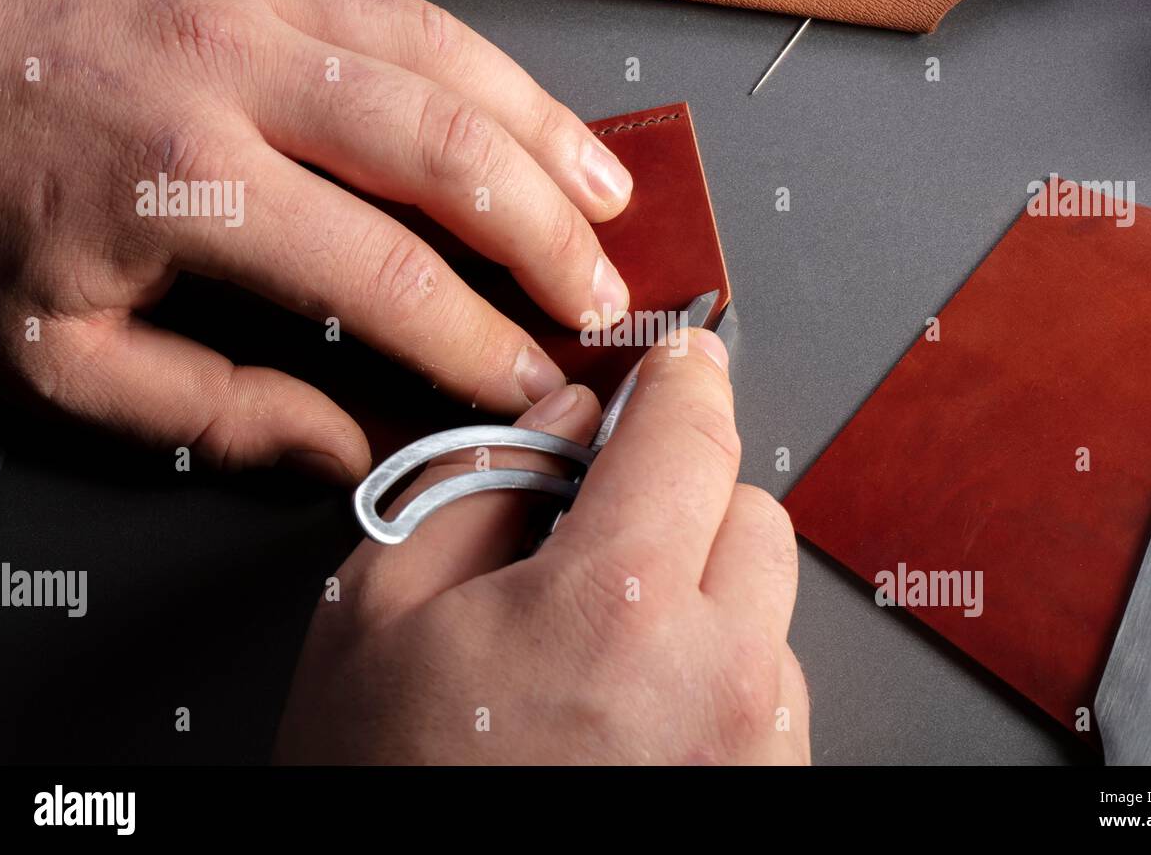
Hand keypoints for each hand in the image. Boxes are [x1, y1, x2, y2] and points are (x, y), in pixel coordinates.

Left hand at [0, 0, 631, 482]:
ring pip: (447, 60)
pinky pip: (405, 8)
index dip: (478, 339)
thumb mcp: (53, 351)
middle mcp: (230, 71)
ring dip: (546, 135)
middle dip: (548, 232)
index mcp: (180, 177)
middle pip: (445, 149)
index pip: (383, 271)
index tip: (529, 382)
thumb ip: (212, 410)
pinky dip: (488, 68)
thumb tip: (342, 448)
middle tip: (602, 295)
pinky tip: (528, 111)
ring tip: (610, 198)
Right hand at [276, 330, 809, 763]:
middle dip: (685, 501)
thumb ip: (480, 483)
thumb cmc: (390, 784)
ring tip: (606, 651)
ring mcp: (755, 747)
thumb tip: (562, 420)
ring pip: (770, 603)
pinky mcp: (771, 790)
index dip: (680, 379)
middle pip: (752, 511)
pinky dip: (720, 670)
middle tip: (606, 536)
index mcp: (614, 604)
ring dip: (705, 592)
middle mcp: (716, 675)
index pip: (690, 433)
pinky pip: (770, 686)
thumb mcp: (379, 614)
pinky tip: (635, 710)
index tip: (680, 360)